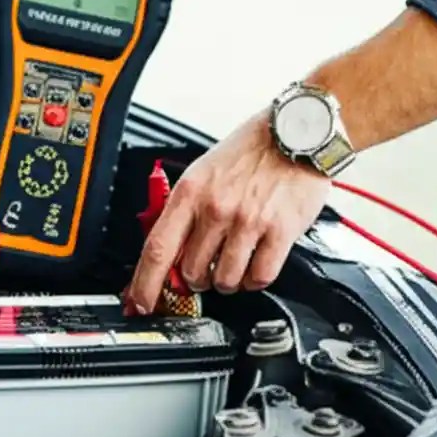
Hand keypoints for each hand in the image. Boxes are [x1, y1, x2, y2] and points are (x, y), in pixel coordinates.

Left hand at [128, 112, 329, 310]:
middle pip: (191, 271)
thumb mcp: (202, 172)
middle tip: (206, 267)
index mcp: (190, 193)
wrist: (296, 133)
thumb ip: (184, 211)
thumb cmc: (250, 152)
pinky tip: (255, 264)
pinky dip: (254, 280)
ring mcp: (248, 221)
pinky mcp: (280, 231)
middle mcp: (216, 208)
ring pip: (224, 280)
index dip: (144, 284)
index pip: (157, 249)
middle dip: (196, 279)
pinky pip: (260, 277)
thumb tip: (167, 253)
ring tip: (234, 262)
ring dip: (226, 281)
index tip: (140, 303)